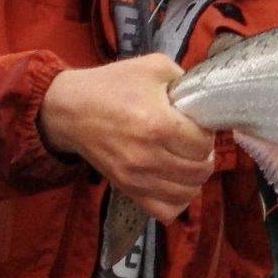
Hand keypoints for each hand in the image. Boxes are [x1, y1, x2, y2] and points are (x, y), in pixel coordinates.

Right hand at [38, 54, 215, 222]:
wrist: (70, 110)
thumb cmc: (113, 85)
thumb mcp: (153, 67)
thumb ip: (185, 79)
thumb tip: (207, 97)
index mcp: (158, 124)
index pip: (203, 144)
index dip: (207, 133)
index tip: (198, 125)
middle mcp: (148, 156)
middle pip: (199, 170)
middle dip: (204, 155)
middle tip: (194, 142)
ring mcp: (136, 178)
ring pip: (187, 194)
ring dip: (194, 178)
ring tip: (187, 160)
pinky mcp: (127, 189)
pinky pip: (164, 211)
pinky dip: (176, 200)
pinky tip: (174, 181)